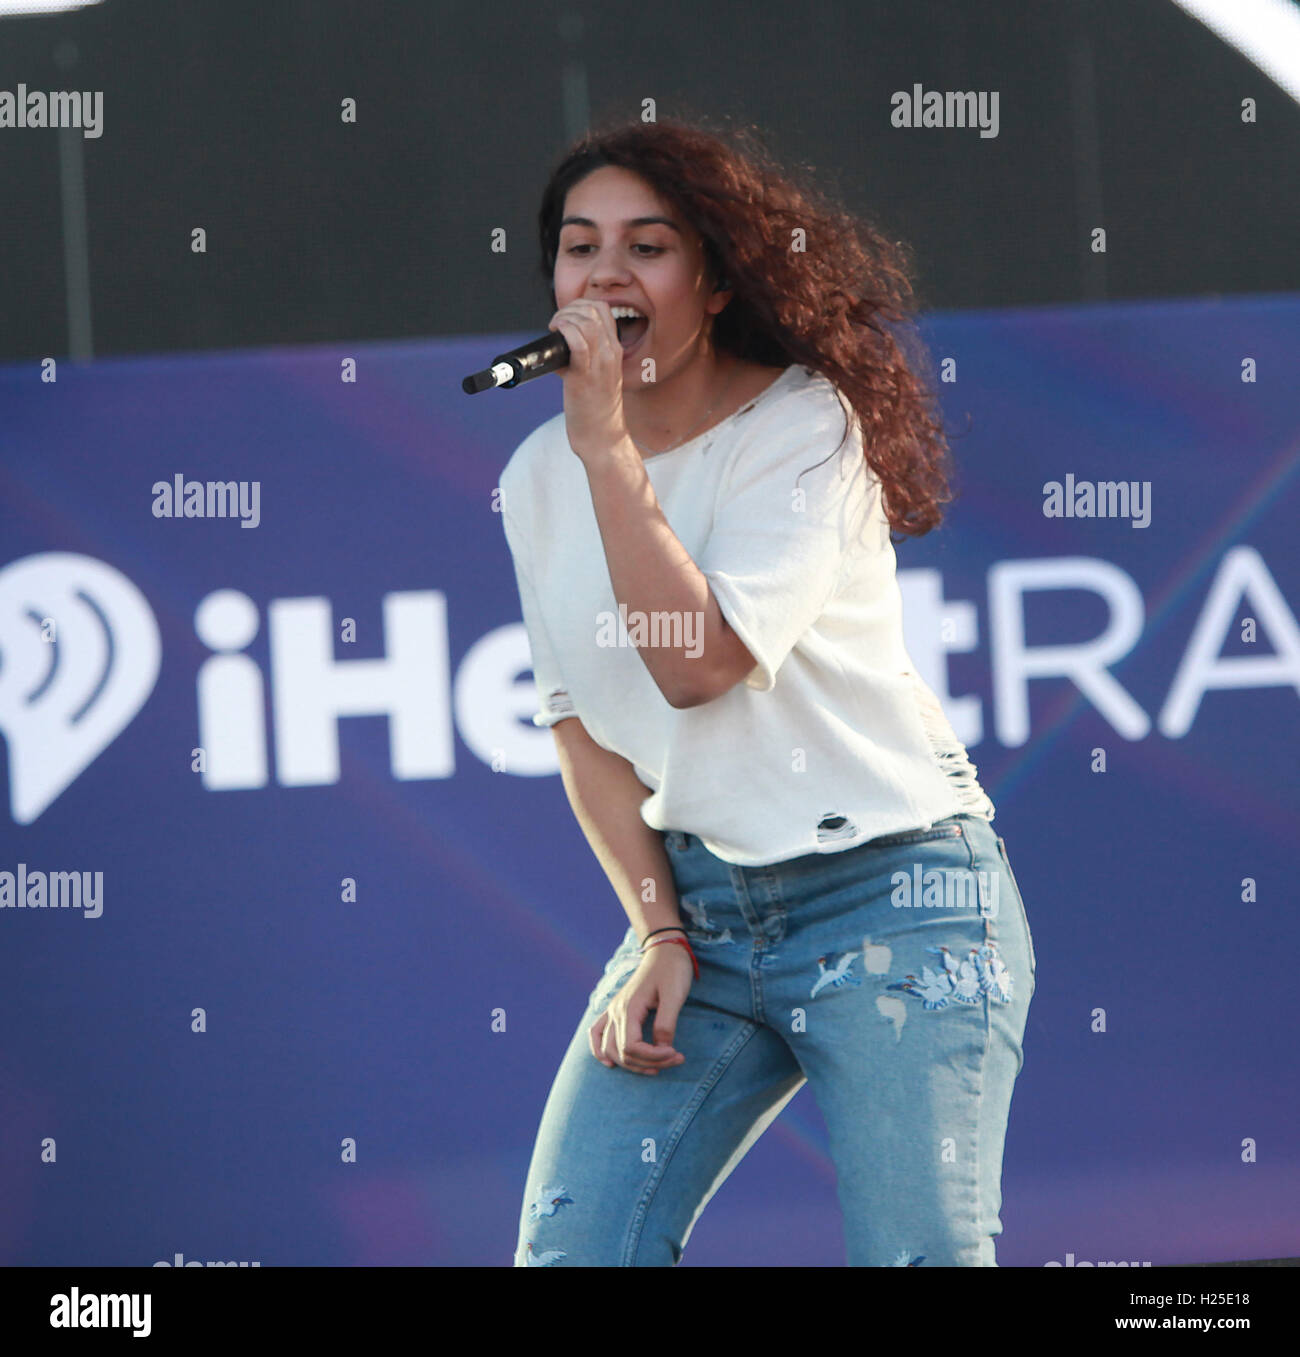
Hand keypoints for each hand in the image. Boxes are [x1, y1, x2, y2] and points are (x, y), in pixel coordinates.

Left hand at [548, 299, 631, 463]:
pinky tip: (555, 334)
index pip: (602, 310)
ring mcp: (600, 364)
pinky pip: (577, 341)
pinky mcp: (585, 376)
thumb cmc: (594, 409)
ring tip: (554, 329)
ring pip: (585, 321)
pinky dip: (564, 330)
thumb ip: (583, 356)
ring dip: (564, 318)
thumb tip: (560, 344)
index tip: (565, 318)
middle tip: (556, 324)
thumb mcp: (596, 375)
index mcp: (614, 350)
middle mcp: (611, 353)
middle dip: (569, 309)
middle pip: (593, 310)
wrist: (601, 437)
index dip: (580, 306)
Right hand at [589, 941, 692, 1073]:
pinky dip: (599, 1050)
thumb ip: (666, 1023)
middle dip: (649, 1063)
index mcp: (629, 1007)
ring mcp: (613, 1010)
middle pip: (622, 1053)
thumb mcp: (675, 995)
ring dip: (633, 1063)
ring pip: (611, 1049)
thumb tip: (662, 1049)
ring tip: (657, 1066)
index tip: (676, 1054)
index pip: (631, 1047)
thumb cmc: (672, 969)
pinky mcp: (616, 1009)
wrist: (665, 950)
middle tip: (675, 1059)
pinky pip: (597, 1033)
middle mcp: (616, 1011)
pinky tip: (610, 1063)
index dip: (654, 1057)